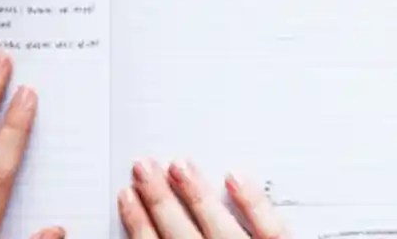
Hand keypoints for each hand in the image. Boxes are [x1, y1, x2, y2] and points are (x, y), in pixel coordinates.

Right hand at [119, 159, 289, 238]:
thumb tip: (154, 233)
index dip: (139, 222)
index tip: (128, 197)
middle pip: (179, 231)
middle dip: (158, 196)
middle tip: (144, 167)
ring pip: (217, 224)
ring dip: (194, 192)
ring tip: (179, 164)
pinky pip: (268, 228)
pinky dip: (251, 201)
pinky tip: (235, 178)